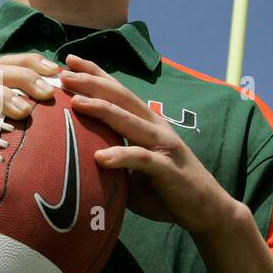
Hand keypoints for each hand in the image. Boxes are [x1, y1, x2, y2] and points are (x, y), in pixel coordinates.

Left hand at [58, 53, 239, 235]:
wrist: (207, 210)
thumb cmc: (166, 191)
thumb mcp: (133, 171)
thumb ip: (112, 160)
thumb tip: (78, 162)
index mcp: (146, 124)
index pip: (119, 93)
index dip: (96, 74)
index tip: (70, 61)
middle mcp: (155, 127)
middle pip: (121, 98)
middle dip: (93, 82)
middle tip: (65, 73)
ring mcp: (163, 145)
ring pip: (129, 121)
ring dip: (103, 109)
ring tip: (77, 102)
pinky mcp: (167, 169)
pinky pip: (141, 159)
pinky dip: (121, 157)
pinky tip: (100, 158)